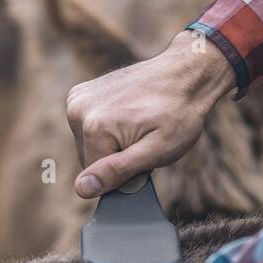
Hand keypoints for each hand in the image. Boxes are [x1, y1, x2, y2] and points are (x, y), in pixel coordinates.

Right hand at [66, 30, 235, 196]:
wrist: (186, 73)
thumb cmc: (179, 114)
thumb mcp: (156, 151)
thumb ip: (117, 171)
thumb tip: (81, 189)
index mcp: (93, 127)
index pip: (95, 179)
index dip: (124, 175)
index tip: (145, 153)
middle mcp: (78, 110)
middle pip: (89, 162)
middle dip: (116, 159)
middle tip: (144, 140)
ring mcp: (76, 99)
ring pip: (89, 147)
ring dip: (113, 145)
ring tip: (138, 126)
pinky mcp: (80, 94)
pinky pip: (88, 129)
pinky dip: (108, 130)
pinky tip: (128, 115)